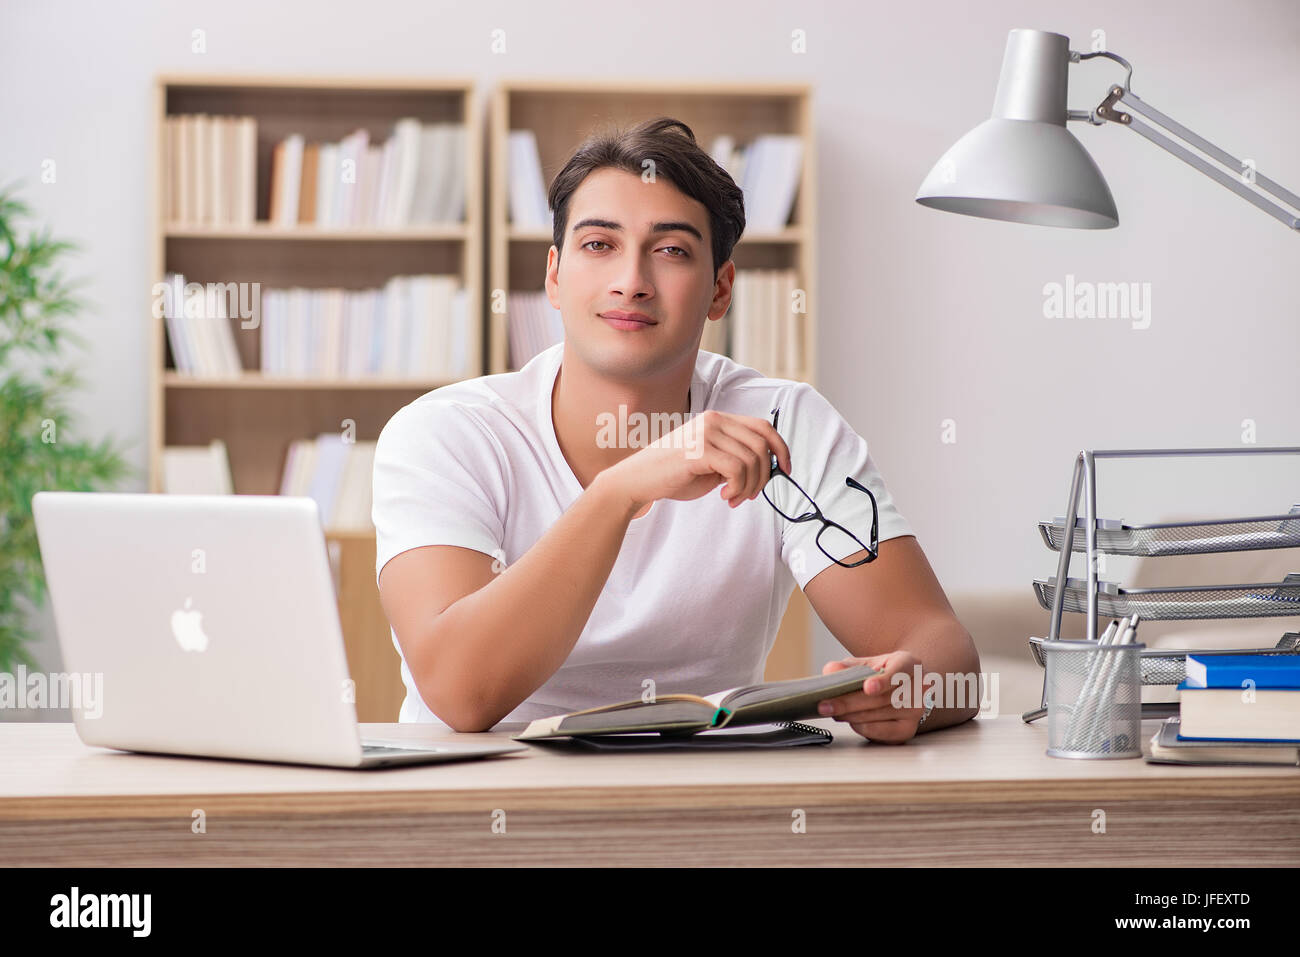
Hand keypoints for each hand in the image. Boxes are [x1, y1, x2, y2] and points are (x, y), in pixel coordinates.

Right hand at [602, 410, 791, 511]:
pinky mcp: (699, 450)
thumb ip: (735, 461)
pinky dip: (737, 488)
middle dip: (764, 476)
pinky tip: (724, 497)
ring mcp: (706, 433)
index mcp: (718, 419)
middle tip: (749, 495)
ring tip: (733, 499)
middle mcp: (714, 420)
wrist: (637, 480)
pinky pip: (737, 470)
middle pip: (762, 445)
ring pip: (752, 461)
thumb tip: (766, 470)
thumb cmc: (673, 475)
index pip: (763, 427)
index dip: (781, 448)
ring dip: (749, 487)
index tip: (786, 469)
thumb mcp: (710, 465)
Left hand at [815, 650, 924, 743]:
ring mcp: (915, 711)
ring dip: (851, 715)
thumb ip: (847, 666)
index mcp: (909, 664)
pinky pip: (883, 732)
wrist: (901, 686)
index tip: (868, 687)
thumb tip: (831, 671)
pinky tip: (850, 721)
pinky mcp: (908, 729)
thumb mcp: (866, 663)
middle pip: (881, 699)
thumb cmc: (881, 673)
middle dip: (849, 703)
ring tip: (832, 711)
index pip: (899, 672)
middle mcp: (918, 688)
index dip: (883, 680)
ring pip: (879, 715)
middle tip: (826, 705)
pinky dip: (863, 727)